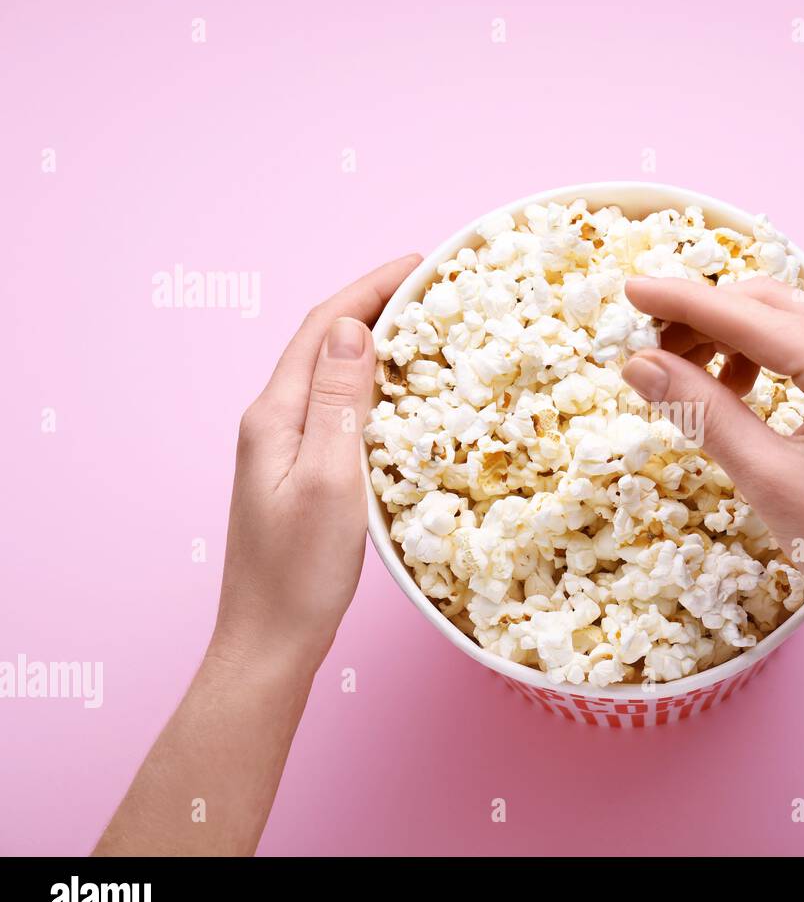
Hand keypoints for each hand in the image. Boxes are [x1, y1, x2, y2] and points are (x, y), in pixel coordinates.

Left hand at [211, 255, 421, 672]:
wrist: (270, 640)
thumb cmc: (300, 573)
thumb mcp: (330, 481)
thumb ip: (339, 403)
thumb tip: (353, 329)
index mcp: (275, 415)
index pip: (324, 327)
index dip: (371, 287)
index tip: (421, 261)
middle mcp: (274, 422)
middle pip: (325, 342)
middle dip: (377, 305)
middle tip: (435, 289)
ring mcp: (284, 448)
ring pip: (333, 374)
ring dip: (377, 343)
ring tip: (428, 329)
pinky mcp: (300, 472)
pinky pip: (339, 408)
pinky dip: (374, 386)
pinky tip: (405, 397)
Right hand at [620, 276, 803, 644]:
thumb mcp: (768, 480)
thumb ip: (703, 412)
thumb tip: (640, 365)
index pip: (752, 317)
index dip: (684, 302)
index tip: (631, 290)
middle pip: (773, 305)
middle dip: (706, 318)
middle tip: (649, 348)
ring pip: (793, 323)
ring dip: (734, 336)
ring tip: (690, 379)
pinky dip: (766, 357)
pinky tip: (737, 391)